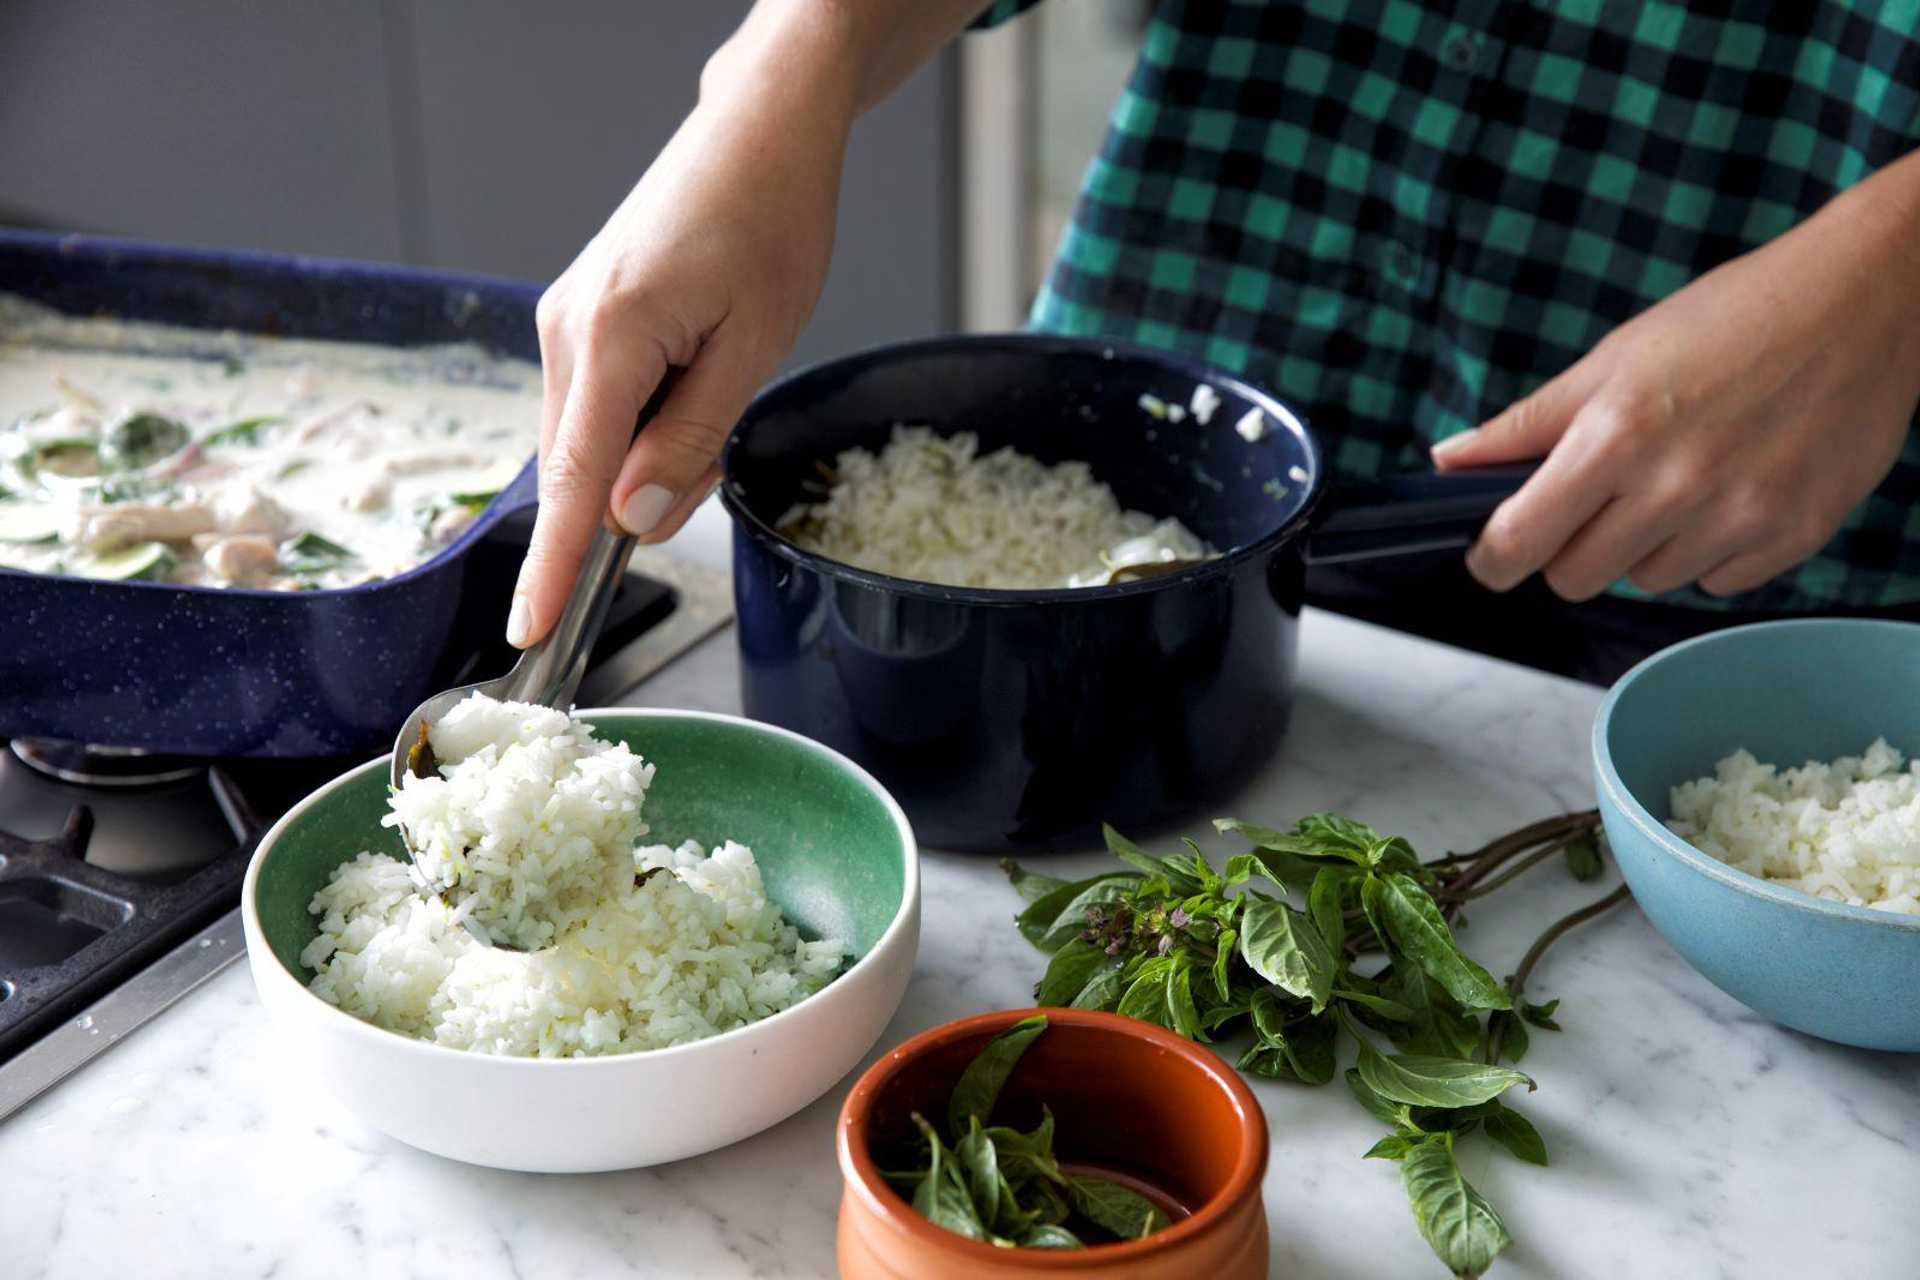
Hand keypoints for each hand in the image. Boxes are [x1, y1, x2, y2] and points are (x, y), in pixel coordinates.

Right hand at [509, 0, 990, 647]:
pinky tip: (692, 379)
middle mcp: (567, 329)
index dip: (554, 567)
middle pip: (582, 465)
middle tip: (718, 435)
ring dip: (649, 448)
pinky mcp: (579, 317)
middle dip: (639, 492)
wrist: (757, 136)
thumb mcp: (753, 349)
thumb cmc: (770, 226)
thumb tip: (633, 521)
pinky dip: (639, 421)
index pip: (574, 483)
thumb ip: (691, 443)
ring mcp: (565, 320)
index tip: (530, 631)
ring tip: (720, 378)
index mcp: (611, 336)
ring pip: (592, 437)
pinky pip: (597, 404)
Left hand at [1433, 156, 1919, 601]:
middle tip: (1595, 500)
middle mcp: (1676, 487)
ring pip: (1645, 582)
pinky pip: (1716, 581)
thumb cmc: (1731, 319)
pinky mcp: (1794, 535)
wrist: (1863, 300)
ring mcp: (1739, 518)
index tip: (1490, 553)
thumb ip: (1524, 425)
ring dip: (1644, 547)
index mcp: (1616, 436)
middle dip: (1569, 549)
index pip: (1517, 542)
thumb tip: (1447, 461)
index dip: (1491, 558)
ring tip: (1679, 478)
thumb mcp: (1612, 360)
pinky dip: (1709, 550)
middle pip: (1574, 578)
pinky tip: (1730, 490)